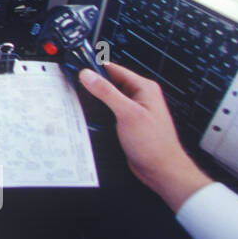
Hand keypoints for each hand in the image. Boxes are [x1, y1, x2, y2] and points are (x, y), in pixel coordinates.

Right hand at [78, 63, 210, 210]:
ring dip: (96, 99)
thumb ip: (107, 92)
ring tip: (83, 102)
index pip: (114, 69)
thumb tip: (88, 75)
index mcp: (144, 88)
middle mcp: (140, 96)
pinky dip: (100, 111)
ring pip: (109, 97)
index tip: (77, 70)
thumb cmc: (154, 144)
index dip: (95, 69)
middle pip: (110, 82)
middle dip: (93, 85)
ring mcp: (134, 109)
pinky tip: (93, 117)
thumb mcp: (127, 113)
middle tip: (76, 87)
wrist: (161, 170)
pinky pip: (110, 110)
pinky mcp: (128, 122)